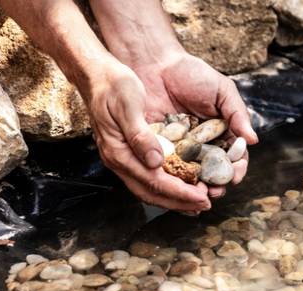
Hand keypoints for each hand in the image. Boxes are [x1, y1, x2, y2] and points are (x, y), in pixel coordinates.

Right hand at [83, 63, 211, 212]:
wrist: (98, 74)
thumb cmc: (113, 85)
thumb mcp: (127, 105)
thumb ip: (140, 135)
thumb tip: (155, 162)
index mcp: (118, 152)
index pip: (153, 181)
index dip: (179, 192)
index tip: (201, 196)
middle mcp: (120, 160)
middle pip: (152, 192)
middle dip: (179, 202)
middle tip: (205, 205)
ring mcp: (123, 158)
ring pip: (150, 189)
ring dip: (174, 198)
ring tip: (196, 203)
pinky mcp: (130, 153)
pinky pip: (149, 177)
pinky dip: (168, 186)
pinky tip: (183, 185)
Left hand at [132, 52, 258, 197]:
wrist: (156, 64)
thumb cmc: (191, 74)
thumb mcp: (222, 90)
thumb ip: (237, 114)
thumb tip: (253, 140)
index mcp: (222, 134)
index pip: (233, 158)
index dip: (235, 169)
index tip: (234, 175)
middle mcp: (203, 146)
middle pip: (213, 173)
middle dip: (216, 185)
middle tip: (214, 190)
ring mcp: (180, 150)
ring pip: (191, 176)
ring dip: (195, 188)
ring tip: (196, 193)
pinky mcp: (158, 151)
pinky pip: (167, 170)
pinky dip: (171, 180)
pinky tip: (174, 185)